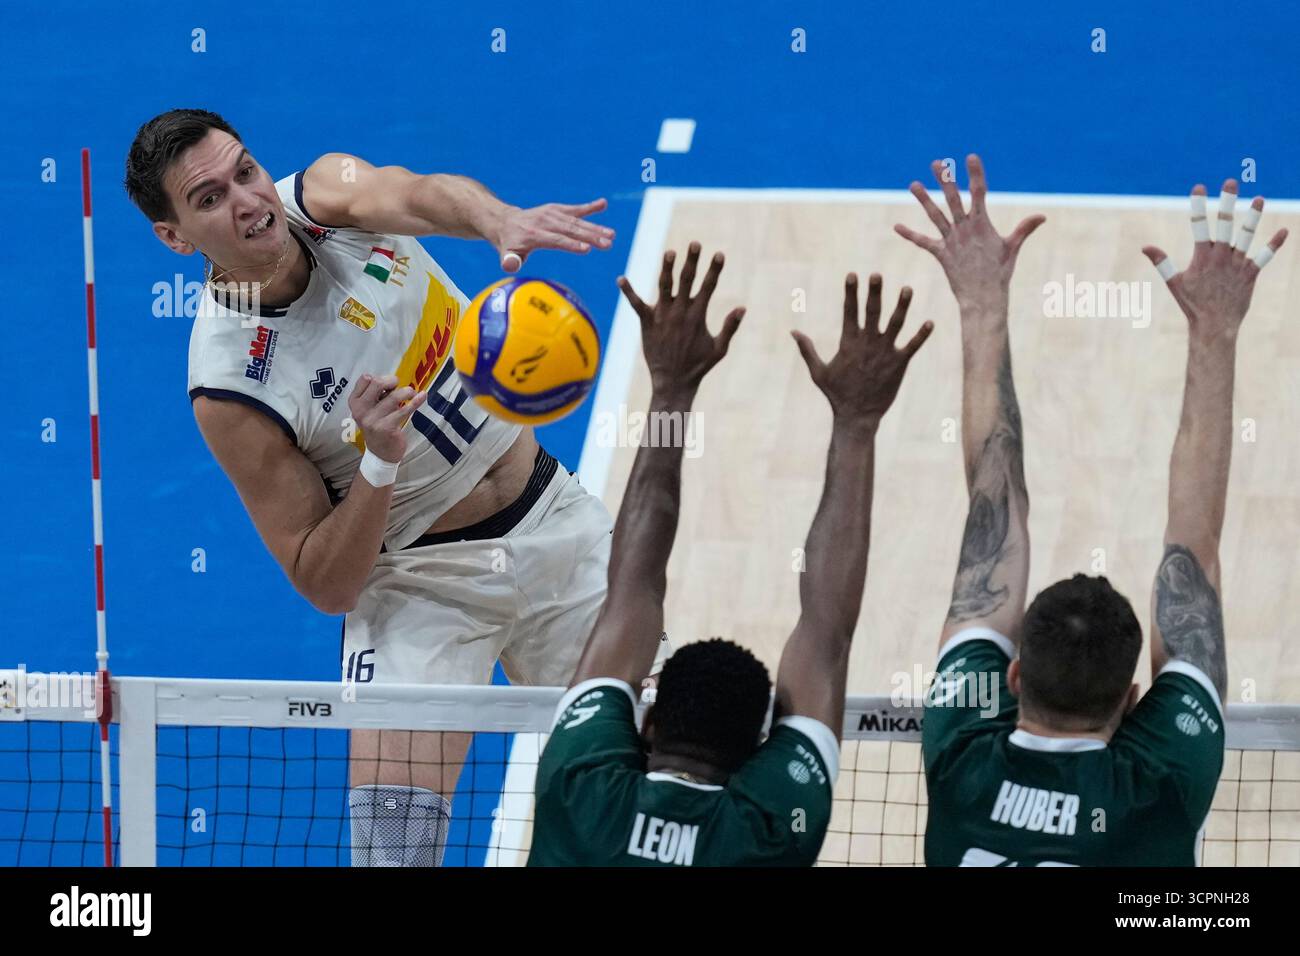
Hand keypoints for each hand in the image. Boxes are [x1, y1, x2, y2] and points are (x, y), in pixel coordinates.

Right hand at [347, 374, 427, 462]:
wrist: (380, 453)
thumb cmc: (378, 425)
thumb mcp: (370, 409)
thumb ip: (377, 395)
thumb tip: (393, 381)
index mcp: (355, 402)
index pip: (365, 379)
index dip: (379, 377)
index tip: (388, 385)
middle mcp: (360, 410)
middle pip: (377, 383)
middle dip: (392, 380)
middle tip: (399, 386)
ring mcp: (373, 419)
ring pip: (394, 396)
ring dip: (406, 391)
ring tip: (411, 393)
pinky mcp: (387, 427)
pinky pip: (405, 410)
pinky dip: (416, 401)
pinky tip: (423, 395)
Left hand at [495, 198, 614, 271]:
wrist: (506, 222)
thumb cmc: (509, 244)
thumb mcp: (505, 254)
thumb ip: (509, 261)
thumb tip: (510, 266)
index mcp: (533, 235)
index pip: (555, 240)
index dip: (571, 244)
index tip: (587, 248)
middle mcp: (544, 222)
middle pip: (570, 230)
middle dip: (590, 236)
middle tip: (608, 243)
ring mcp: (551, 214)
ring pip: (576, 221)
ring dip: (595, 227)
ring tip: (611, 234)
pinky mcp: (557, 209)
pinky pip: (575, 209)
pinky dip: (589, 207)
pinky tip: (603, 204)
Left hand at [617, 243, 745, 397]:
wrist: (673, 382)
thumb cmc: (698, 366)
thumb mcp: (720, 349)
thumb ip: (730, 328)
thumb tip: (742, 308)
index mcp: (698, 316)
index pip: (708, 287)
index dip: (714, 270)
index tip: (719, 254)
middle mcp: (680, 312)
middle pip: (687, 280)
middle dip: (692, 261)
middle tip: (695, 243)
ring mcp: (663, 316)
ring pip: (665, 286)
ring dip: (667, 268)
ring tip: (670, 252)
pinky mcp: (647, 322)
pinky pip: (636, 304)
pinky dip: (628, 291)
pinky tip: (620, 279)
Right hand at [792, 273, 932, 425]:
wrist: (857, 416)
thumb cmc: (836, 394)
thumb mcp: (817, 372)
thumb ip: (807, 349)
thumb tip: (793, 331)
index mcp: (848, 343)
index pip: (849, 312)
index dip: (851, 292)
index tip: (852, 275)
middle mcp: (867, 344)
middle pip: (872, 312)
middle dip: (874, 292)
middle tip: (877, 274)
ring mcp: (885, 353)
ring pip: (896, 324)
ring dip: (902, 306)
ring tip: (908, 289)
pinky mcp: (899, 364)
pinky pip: (912, 346)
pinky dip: (921, 335)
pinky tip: (930, 322)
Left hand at [895, 154, 1044, 311]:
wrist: (984, 297)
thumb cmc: (1000, 273)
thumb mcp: (1012, 248)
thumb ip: (1024, 229)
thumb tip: (1042, 216)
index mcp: (982, 223)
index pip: (979, 192)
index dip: (975, 174)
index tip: (970, 157)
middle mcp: (964, 229)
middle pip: (953, 199)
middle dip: (945, 180)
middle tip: (936, 163)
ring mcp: (951, 241)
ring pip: (935, 215)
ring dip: (924, 199)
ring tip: (913, 184)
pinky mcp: (941, 254)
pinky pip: (923, 242)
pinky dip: (910, 235)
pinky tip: (896, 226)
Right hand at [1142, 179, 1286, 342]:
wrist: (1215, 325)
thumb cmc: (1192, 305)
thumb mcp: (1174, 283)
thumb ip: (1161, 262)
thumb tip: (1145, 247)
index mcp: (1201, 257)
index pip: (1198, 226)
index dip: (1198, 206)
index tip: (1199, 187)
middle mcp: (1221, 256)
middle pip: (1224, 224)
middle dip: (1227, 202)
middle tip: (1231, 182)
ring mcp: (1237, 264)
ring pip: (1247, 236)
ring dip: (1254, 217)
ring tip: (1260, 199)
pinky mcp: (1251, 273)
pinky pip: (1264, 257)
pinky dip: (1274, 244)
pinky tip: (1284, 231)